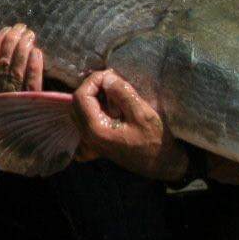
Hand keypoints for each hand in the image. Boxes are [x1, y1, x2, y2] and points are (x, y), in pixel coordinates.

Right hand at [0, 23, 44, 103]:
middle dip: (12, 42)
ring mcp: (12, 103)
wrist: (11, 144)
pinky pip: (32, 85)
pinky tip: (38, 53)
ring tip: (30, 35)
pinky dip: (34, 67)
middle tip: (22, 27)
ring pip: (16, 71)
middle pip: (2, 64)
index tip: (6, 29)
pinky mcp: (30, 108)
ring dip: (23, 50)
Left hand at [70, 70, 188, 181]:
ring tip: (113, 93)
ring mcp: (90, 142)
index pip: (81, 97)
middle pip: (76, 103)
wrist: (162, 164)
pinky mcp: (96, 143)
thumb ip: (123, 94)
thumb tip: (107, 78)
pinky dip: (91, 111)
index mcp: (95, 130)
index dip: (93, 81)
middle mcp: (88, 137)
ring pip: (80, 112)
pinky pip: (84, 123)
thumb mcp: (143, 114)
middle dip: (92, 88)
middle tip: (112, 82)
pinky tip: (106, 108)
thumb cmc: (154, 140)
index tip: (112, 75)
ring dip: (93, 98)